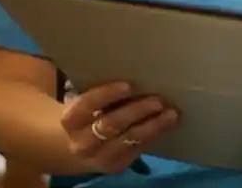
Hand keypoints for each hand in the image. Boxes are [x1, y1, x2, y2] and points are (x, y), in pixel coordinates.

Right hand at [60, 81, 178, 174]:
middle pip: (110, 125)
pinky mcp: (116, 166)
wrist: (79, 146)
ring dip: (152, 126)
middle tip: (158, 100)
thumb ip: (103, 94)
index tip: (128, 85)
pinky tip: (167, 124)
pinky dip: (154, 135)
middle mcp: (82, 142)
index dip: (107, 94)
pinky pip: (137, 150)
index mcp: (71, 120)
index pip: (86, 105)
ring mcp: (99, 157)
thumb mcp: (87, 103)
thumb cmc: (89, 114)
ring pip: (128, 140)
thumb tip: (137, 75)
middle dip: (136, 111)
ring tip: (170, 114)